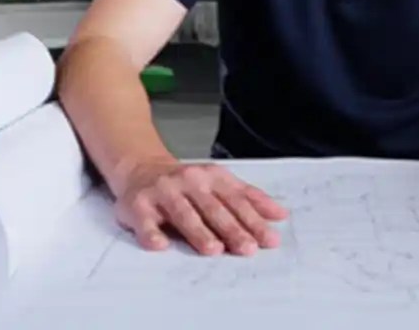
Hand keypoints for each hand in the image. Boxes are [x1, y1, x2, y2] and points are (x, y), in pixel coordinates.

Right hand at [113, 158, 288, 255]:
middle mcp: (187, 181)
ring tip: (213, 250)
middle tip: (247, 248)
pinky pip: (144, 221)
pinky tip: (160, 245)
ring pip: (182, 213)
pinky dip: (151, 233)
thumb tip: (280, 215)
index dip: (252, 220)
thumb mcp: (218, 183)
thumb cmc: (185, 183)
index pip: (235, 200)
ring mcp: (161, 192)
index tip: (268, 240)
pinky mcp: (137, 204)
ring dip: (198, 232)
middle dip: (231, 229)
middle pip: (212, 208)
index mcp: (210, 177)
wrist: (139, 167)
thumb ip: (248, 198)